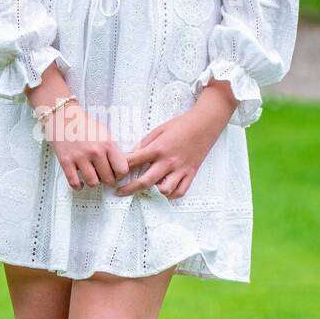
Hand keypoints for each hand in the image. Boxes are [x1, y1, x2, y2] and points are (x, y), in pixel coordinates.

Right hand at [40, 99, 129, 190]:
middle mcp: (95, 151)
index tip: (115, 173)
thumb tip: (119, 169)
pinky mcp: (66, 161)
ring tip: (92, 176)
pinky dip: (78, 186)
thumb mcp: (104, 134)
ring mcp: (80, 157)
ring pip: (93, 183)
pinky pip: (74, 183)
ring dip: (93, 182)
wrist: (63, 116)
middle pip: (108, 179)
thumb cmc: (85, 126)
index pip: (122, 169)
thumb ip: (112, 151)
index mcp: (108, 144)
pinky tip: (80, 183)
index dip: (120, 174)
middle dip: (107, 180)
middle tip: (103, 176)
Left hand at [115, 101, 230, 199]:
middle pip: (145, 182)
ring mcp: (180, 169)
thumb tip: (133, 155)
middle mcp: (168, 162)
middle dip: (129, 189)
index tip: (114, 174)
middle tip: (119, 192)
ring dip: (154, 190)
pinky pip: (180, 191)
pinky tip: (165, 189)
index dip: (121, 169)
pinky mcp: (190, 173)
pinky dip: (171, 194)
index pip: (134, 162)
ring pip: (164, 190)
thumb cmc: (181, 125)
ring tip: (150, 185)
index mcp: (158, 149)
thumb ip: (145, 143)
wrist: (205, 124)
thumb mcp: (159, 129)